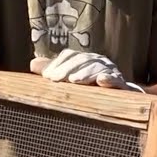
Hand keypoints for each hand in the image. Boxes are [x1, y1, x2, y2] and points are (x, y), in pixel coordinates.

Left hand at [30, 50, 144, 91]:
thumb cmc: (91, 89)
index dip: (59, 64)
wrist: (122, 100)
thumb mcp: (71, 79)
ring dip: (85, 73)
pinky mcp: (123, 84)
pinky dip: (109, 79)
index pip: (70, 56)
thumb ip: (54, 71)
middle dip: (68, 69)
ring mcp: (111, 71)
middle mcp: (98, 61)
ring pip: (97, 67)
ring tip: (74, 81)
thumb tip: (33, 64)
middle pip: (82, 59)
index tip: (48, 77)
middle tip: (56, 80)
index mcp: (85, 59)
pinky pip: (116, 80)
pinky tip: (101, 81)